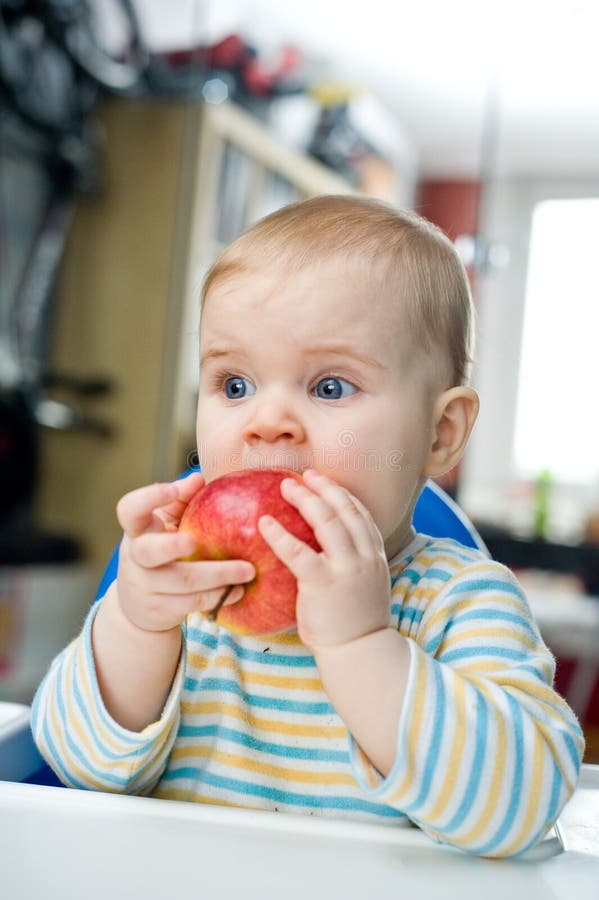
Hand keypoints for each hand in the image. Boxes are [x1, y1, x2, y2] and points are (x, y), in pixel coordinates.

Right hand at [115, 474, 254, 631]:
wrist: (137, 606)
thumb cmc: (160, 551)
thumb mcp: (164, 525)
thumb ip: (180, 500)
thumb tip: (198, 478)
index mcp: (138, 530)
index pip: (129, 510)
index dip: (147, 498)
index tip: (171, 490)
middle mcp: (135, 557)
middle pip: (150, 551)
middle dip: (172, 546)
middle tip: (194, 541)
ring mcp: (146, 586)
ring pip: (182, 582)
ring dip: (218, 576)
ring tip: (248, 571)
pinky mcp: (160, 609)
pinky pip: (192, 603)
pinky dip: (219, 597)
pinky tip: (239, 590)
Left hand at [257, 469, 390, 650]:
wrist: (360, 652)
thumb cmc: (354, 624)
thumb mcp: (364, 587)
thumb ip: (351, 565)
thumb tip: (326, 552)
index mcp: (375, 556)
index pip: (361, 515)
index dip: (342, 495)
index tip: (324, 483)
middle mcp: (364, 557)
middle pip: (345, 509)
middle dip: (324, 487)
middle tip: (304, 475)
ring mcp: (346, 569)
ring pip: (327, 521)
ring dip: (305, 498)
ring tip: (285, 485)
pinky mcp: (323, 583)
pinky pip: (298, 552)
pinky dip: (280, 534)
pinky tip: (264, 522)